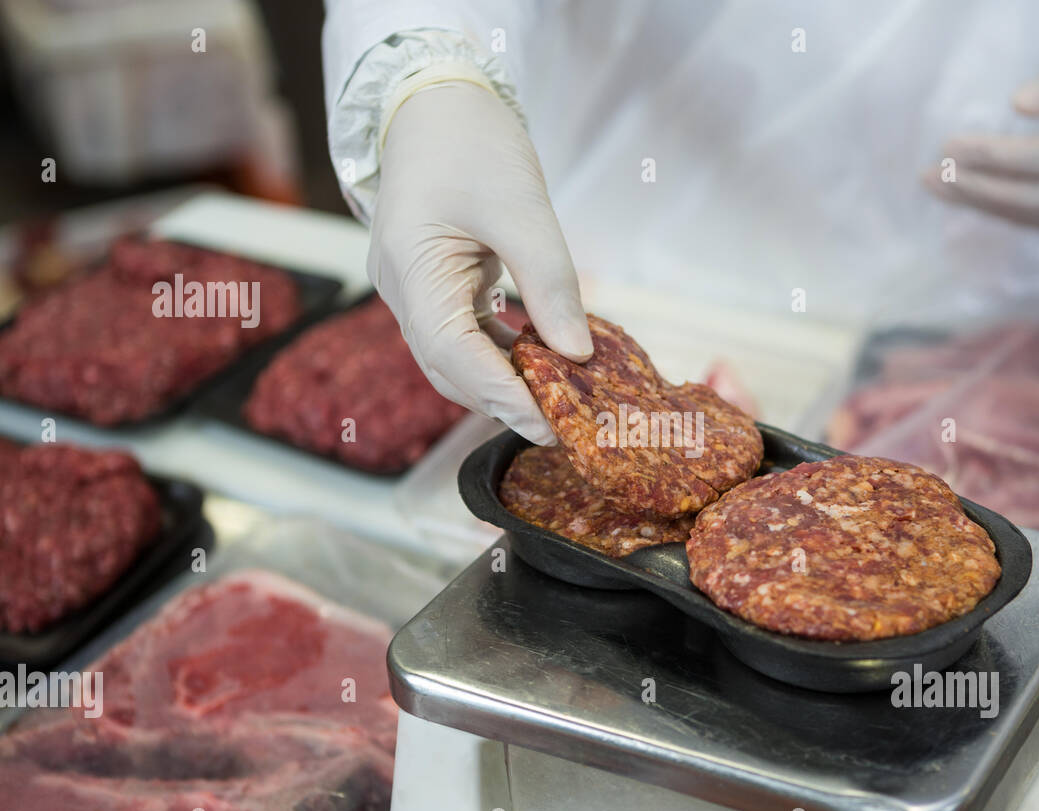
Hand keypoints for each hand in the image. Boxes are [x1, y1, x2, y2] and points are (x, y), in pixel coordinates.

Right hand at [368, 80, 591, 444]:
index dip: (501, 397)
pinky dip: (501, 355)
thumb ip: (550, 283)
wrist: (434, 99)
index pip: (453, 355)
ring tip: (558, 403)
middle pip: (450, 369)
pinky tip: (540, 362)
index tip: (548, 426)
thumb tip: (579, 353)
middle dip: (504, 402)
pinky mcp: (434, 284)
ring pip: (456, 359)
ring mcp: (414, 289)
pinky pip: (464, 335)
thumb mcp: (522, 207)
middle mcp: (403, 290)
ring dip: (504, 384)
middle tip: (564, 427)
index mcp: (411, 270)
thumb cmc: (470, 140)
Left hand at [926, 37, 1038, 225]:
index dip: (991, 157)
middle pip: (1031, 202)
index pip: (1038, 160)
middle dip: (977, 192)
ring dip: (985, 206)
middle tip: (929, 175)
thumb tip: (1016, 104)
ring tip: (939, 187)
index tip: (950, 144)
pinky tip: (973, 197)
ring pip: (1036, 218)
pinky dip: (1007, 212)